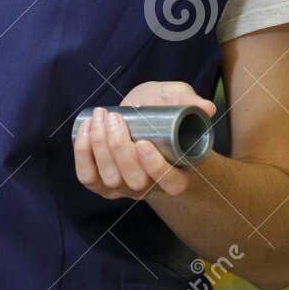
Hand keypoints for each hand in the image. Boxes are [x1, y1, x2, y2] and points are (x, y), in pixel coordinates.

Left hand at [73, 82, 217, 200]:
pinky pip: (88, 177)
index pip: (171, 183)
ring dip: (100, 146)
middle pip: (135, 180)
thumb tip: (206, 107)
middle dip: (120, 149)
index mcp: (178, 175)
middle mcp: (150, 188)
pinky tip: (86, 129)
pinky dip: (82, 154)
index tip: (143, 143)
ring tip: (101, 116)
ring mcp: (124, 188)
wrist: (141, 114)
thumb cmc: (163, 111)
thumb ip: (190, 102)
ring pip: (110, 179)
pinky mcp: (101, 183)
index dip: (156, 168)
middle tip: (116, 117)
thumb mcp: (178, 101)